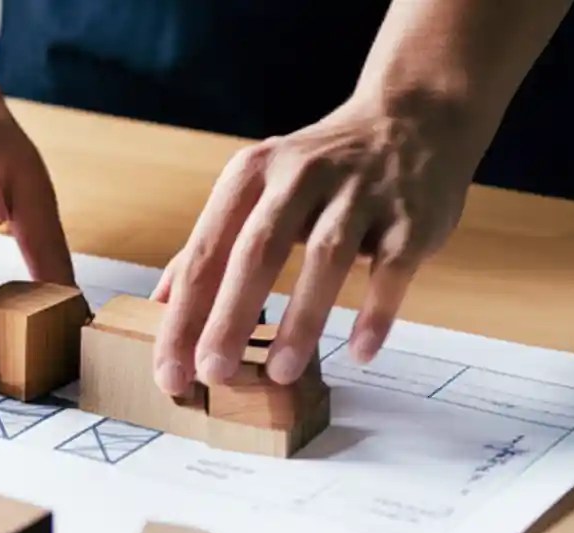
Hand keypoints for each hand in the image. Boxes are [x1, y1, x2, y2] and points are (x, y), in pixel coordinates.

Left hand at [151, 96, 475, 393]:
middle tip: (212, 372)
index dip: (184, 314)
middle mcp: (301, 176)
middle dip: (231, 316)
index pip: (205, 251)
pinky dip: (377, 313)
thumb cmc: (320, 171)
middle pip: (258, 250)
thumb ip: (211, 243)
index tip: (170, 370)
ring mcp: (359, 194)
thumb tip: (161, 301)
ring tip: (279, 373)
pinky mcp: (409, 217)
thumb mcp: (257, 187)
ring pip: (325, 257)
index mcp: (251, 173)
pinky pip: (390, 269)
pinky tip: (361, 353)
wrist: (413, 118)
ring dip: (301, 319)